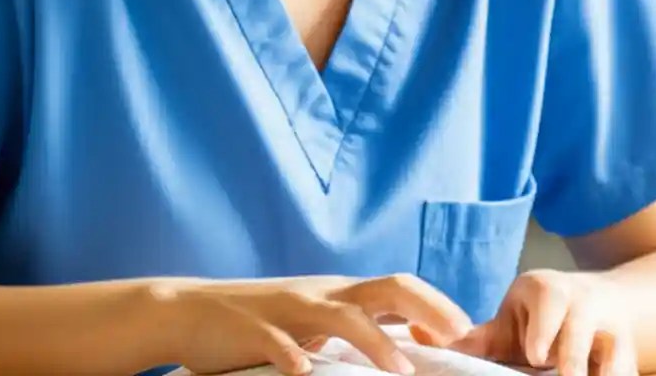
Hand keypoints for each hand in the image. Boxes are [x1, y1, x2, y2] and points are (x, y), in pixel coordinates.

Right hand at [164, 274, 473, 375]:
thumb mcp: (313, 322)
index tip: (465, 331)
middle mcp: (322, 294)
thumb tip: (404, 345)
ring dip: (376, 340)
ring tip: (402, 369)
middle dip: (428, 307)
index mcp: (339, 294)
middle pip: (387, 287)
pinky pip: (278, 341)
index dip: (436, 304)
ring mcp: (290, 309)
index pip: (401, 289)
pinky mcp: (255, 329)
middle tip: (458, 335)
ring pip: (343, 315)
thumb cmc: (260, 324)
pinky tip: (304, 370)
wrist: (191, 312)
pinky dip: (293, 354)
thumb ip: (353, 329)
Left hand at [441, 270, 636, 375]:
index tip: (536, 355)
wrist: (602, 303)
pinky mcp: (630, 352)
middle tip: (562, 375)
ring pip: (615, 352)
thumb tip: (417, 334)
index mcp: (547, 290)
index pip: (550, 302)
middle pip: (581, 330)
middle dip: (572, 357)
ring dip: (602, 370)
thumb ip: (473, 337)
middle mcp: (583, 303)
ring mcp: (611, 328)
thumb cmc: (542, 318)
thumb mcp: (511, 322)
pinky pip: (629, 369)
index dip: (544, 330)